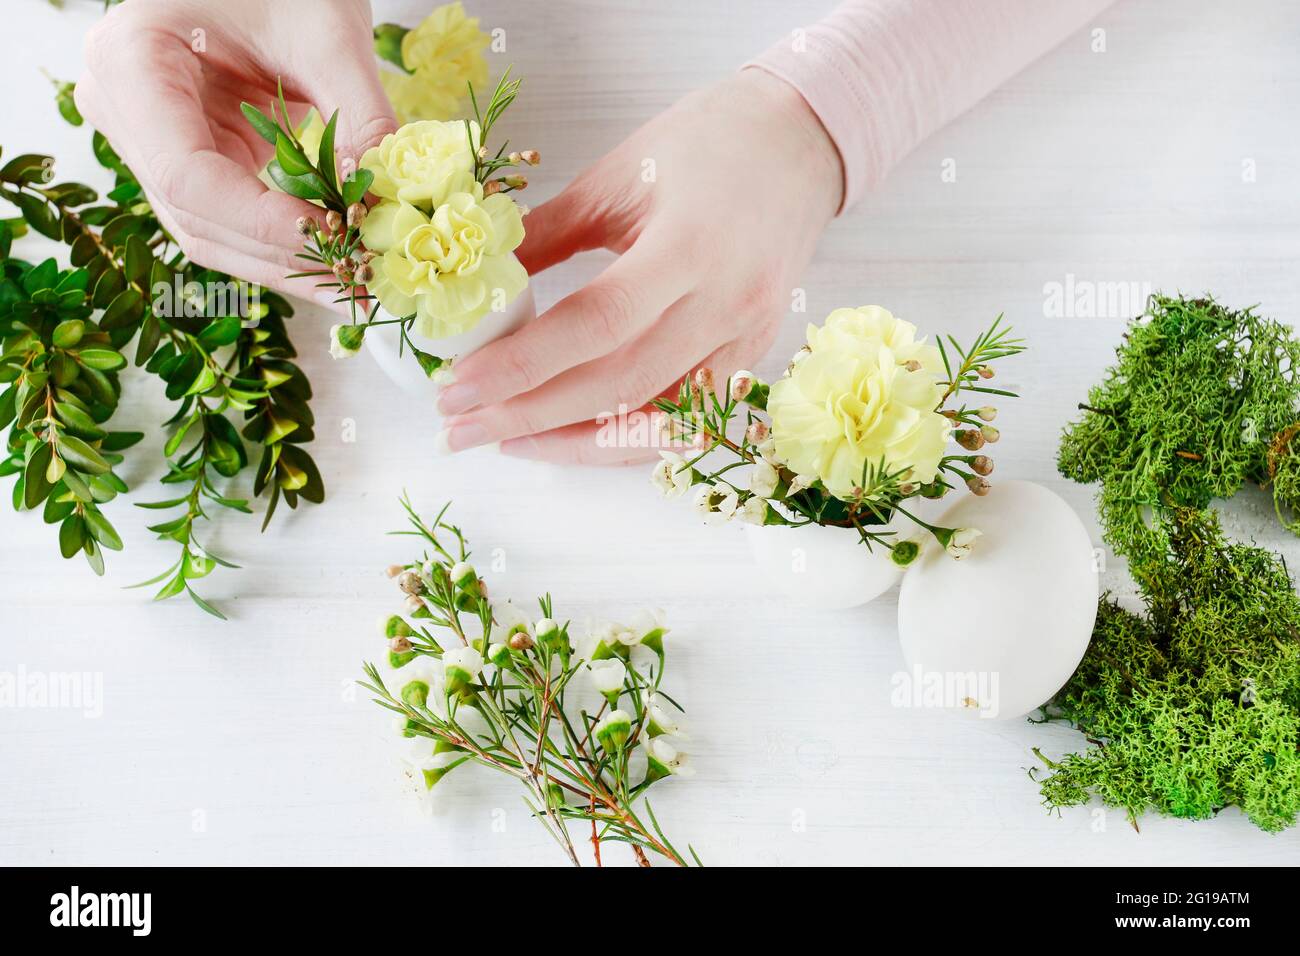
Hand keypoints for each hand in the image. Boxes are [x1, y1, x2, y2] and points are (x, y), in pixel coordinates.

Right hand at [75, 0, 393, 299]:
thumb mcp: (328, 32)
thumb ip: (360, 116)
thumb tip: (382, 202)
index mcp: (131, 62)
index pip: (188, 177)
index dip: (262, 224)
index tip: (334, 244)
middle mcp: (123, 110)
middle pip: (198, 218)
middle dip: (286, 257)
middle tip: (363, 282)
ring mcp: (151, 141)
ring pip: (215, 234)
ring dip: (291, 264)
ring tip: (361, 283)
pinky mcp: (190, 159)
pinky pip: (236, 220)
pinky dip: (290, 244)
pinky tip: (342, 262)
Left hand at [435, 69, 842, 463]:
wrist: (802, 143)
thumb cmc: (709, 143)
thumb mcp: (617, 175)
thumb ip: (547, 233)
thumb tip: (477, 283)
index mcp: (690, 247)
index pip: (597, 325)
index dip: (522, 365)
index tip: (457, 386)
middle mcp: (726, 305)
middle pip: (618, 386)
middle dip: (529, 416)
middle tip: (459, 427)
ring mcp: (745, 339)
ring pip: (654, 420)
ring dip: (572, 441)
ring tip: (506, 441)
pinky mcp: (750, 356)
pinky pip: (681, 419)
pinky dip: (623, 436)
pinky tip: (570, 435)